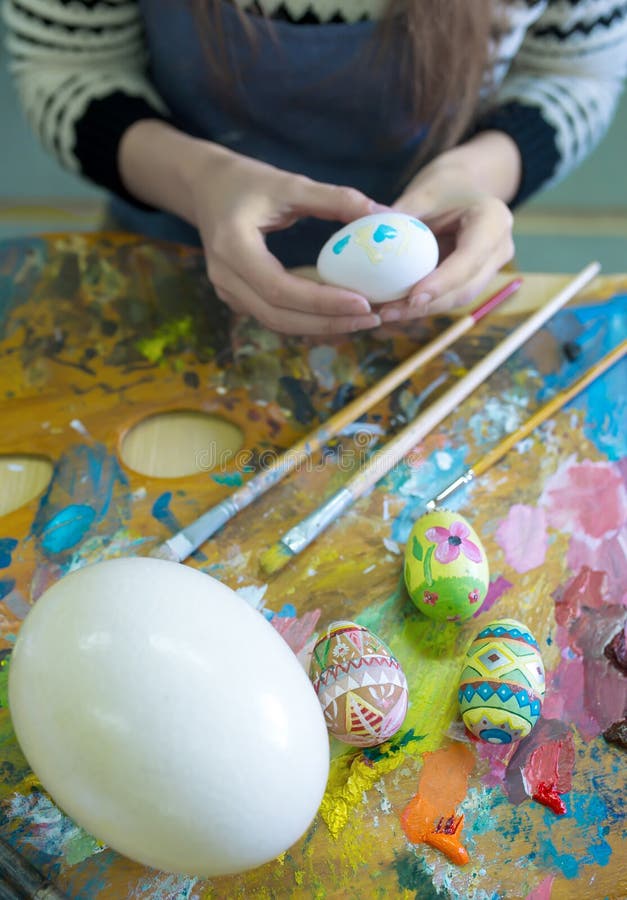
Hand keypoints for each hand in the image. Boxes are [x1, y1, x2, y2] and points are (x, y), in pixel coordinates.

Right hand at [192, 150, 383, 334]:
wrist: (206, 188)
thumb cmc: (248, 181)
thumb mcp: (291, 183)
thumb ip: (337, 199)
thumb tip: (384, 214)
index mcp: (233, 246)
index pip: (280, 289)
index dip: (322, 302)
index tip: (363, 303)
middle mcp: (224, 276)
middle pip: (279, 316)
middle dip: (328, 323)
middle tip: (372, 320)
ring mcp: (227, 291)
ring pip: (277, 323)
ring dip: (320, 326)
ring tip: (362, 321)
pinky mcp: (236, 297)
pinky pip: (274, 316)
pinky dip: (306, 320)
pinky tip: (338, 314)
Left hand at [378, 134, 519, 321]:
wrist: (464, 190)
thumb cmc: (444, 186)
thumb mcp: (425, 192)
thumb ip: (403, 211)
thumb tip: (371, 223)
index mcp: (493, 221)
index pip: (470, 259)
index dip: (443, 282)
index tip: (413, 297)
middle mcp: (498, 249)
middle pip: (465, 288)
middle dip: (427, 306)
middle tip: (388, 312)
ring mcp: (490, 268)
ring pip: (457, 299)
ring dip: (421, 311)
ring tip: (385, 313)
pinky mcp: (474, 280)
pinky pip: (449, 298)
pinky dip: (422, 305)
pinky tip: (393, 308)